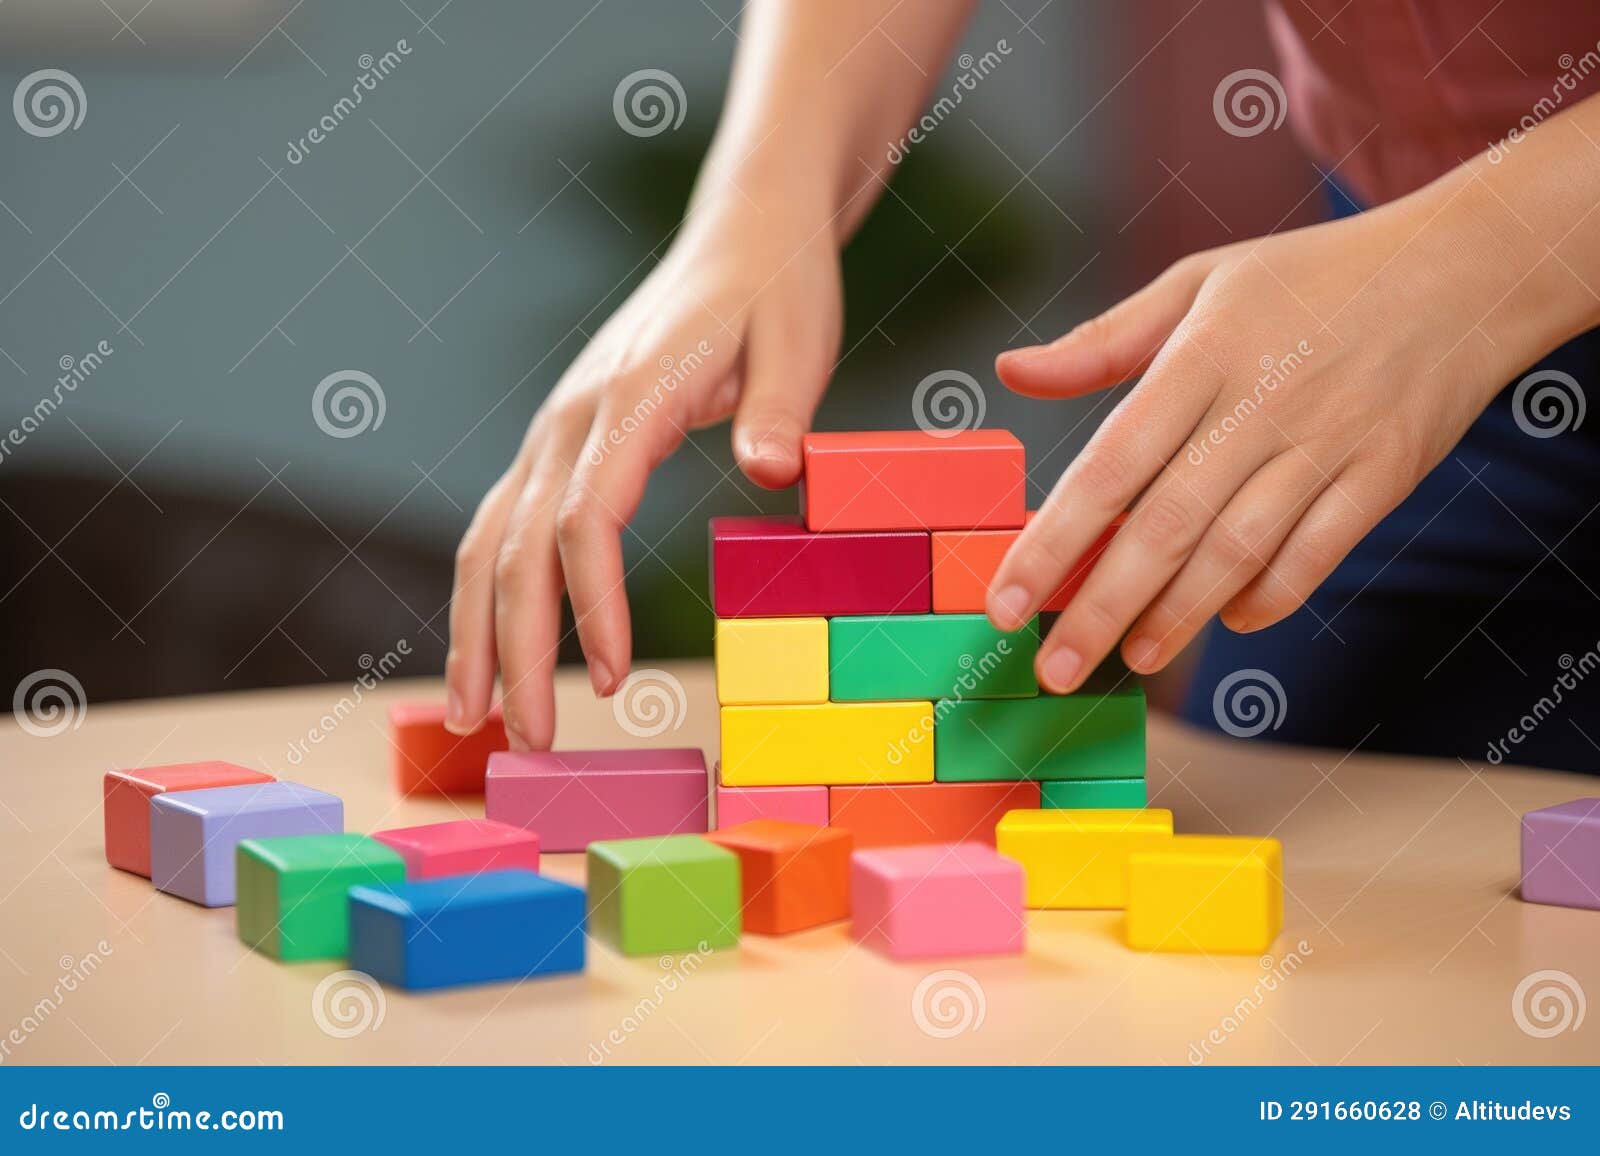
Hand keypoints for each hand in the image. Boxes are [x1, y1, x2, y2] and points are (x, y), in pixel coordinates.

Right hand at [448, 190, 842, 747]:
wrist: (744, 236)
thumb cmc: (778, 291)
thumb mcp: (799, 342)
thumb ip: (780, 407)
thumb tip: (771, 469)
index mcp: (630, 395)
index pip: (585, 516)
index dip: (590, 603)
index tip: (612, 679)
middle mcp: (572, 416)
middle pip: (515, 545)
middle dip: (515, 648)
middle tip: (529, 741)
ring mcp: (556, 428)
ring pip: (488, 540)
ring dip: (477, 632)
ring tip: (478, 718)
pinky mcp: (561, 443)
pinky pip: (504, 526)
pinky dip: (490, 595)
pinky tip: (494, 649)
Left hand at [984, 178, 1550, 691]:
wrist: (1463, 268)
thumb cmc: (1308, 280)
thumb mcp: (1198, 283)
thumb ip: (1102, 342)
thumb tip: (1011, 371)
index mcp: (1202, 354)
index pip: (1111, 462)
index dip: (1054, 540)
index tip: (1007, 601)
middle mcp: (1261, 402)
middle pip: (1166, 525)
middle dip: (1101, 608)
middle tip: (1055, 667)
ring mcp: (1328, 442)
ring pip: (1237, 551)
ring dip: (1177, 617)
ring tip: (1130, 659)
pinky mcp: (1384, 474)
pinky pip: (1317, 555)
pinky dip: (1269, 597)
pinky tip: (1228, 621)